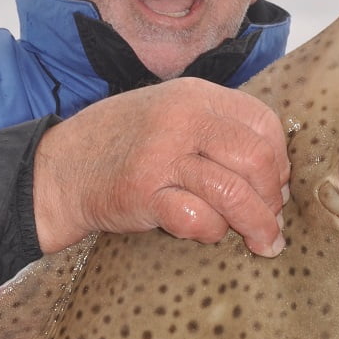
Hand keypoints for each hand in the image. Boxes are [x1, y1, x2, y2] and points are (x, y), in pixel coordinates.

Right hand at [33, 79, 289, 256]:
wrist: (58, 170)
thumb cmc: (122, 148)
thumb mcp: (171, 118)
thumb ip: (218, 133)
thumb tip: (275, 176)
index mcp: (196, 95)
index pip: (264, 124)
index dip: (279, 162)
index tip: (275, 188)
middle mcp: (183, 117)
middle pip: (258, 158)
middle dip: (272, 199)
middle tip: (271, 223)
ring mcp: (162, 153)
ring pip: (234, 191)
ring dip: (255, 225)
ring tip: (262, 243)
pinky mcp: (143, 192)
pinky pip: (198, 218)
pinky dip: (210, 232)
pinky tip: (204, 233)